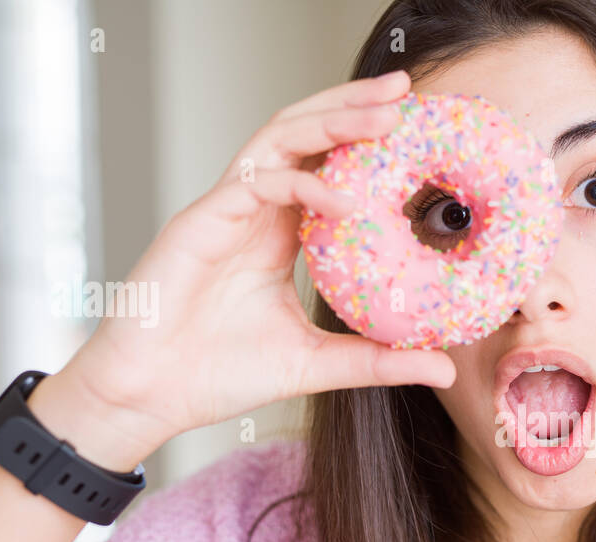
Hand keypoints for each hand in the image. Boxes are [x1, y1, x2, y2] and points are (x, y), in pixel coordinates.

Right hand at [53, 70, 453, 457]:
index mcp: (279, 231)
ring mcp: (225, 210)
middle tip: (406, 91)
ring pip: (279, 139)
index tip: (419, 131)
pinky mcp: (200, 222)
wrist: (151, 397)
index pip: (327, 166)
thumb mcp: (317, 364)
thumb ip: (378, 359)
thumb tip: (445, 366)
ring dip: (333, 122)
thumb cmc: (219, 374)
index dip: (368, 143)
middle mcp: (255, 210)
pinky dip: (300, 183)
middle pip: (306, 135)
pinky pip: (254, 183)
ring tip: (385, 116)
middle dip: (354, 107)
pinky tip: (344, 200)